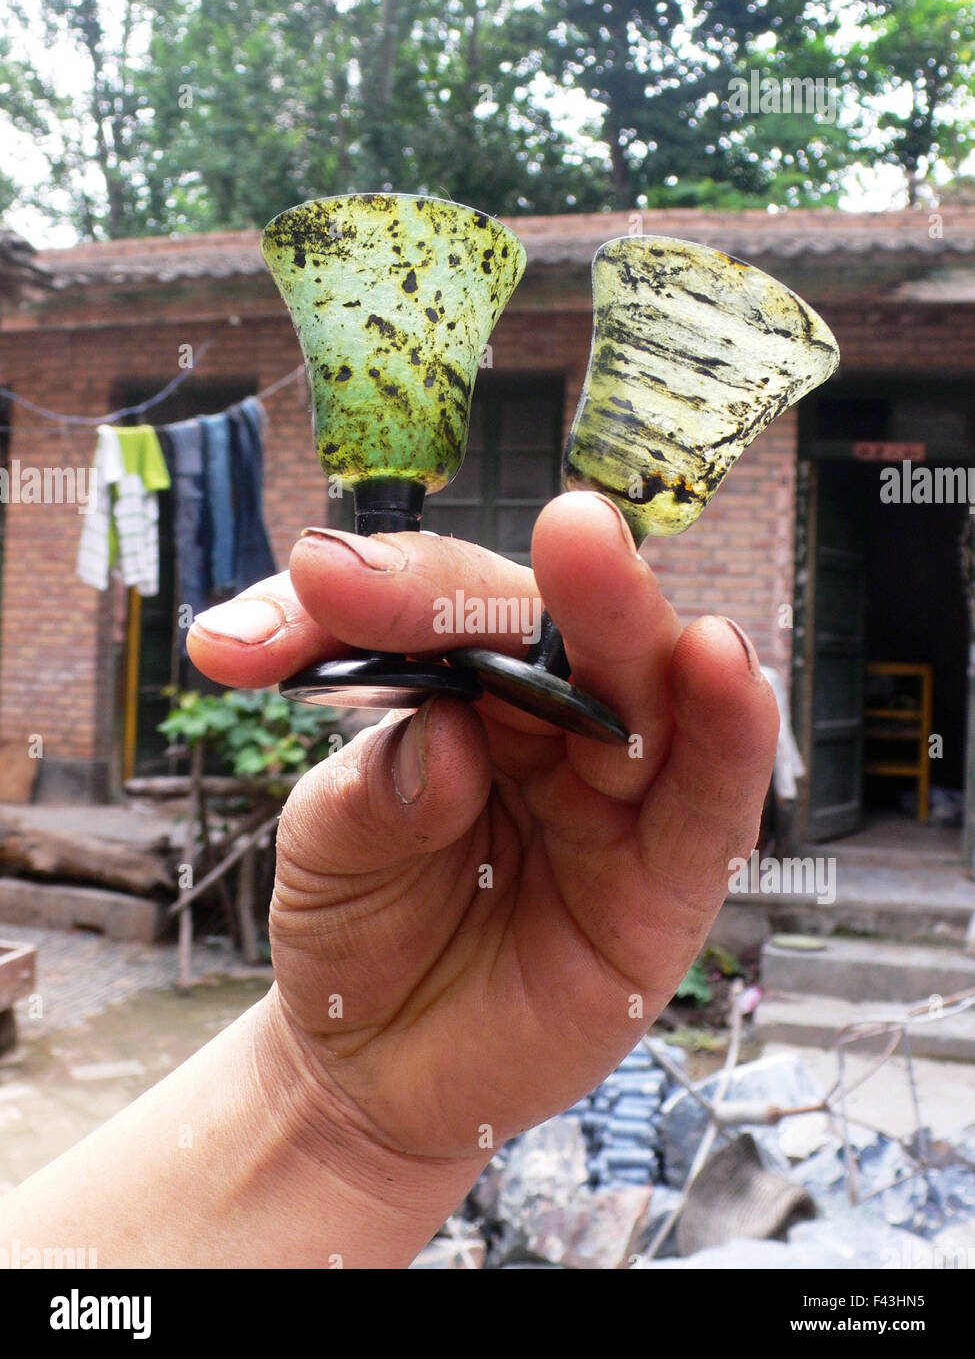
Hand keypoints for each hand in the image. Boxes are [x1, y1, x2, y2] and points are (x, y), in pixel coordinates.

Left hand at [188, 492, 777, 1169]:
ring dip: (634, 621)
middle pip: (574, 633)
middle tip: (552, 523)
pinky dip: (725, 732)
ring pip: (652, 695)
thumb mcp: (329, 852)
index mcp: (469, 698)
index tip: (311, 584)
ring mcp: (617, 805)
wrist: (376, 1072)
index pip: (450, 615)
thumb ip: (375, 793)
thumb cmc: (358, 933)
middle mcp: (554, 733)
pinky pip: (710, 803)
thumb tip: (450, 742)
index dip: (391, 591)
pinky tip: (718, 662)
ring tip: (601, 554)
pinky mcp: (668, 887)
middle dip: (559, 577)